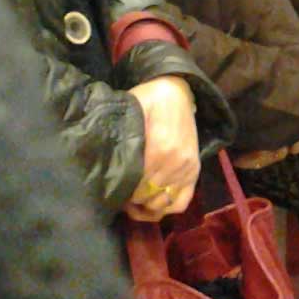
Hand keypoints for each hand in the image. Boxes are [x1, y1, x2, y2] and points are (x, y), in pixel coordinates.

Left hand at [122, 73, 198, 221]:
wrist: (177, 90)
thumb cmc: (148, 100)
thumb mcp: (130, 112)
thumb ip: (121, 138)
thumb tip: (103, 164)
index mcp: (160, 150)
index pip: (137, 187)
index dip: (122, 193)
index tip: (111, 190)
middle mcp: (176, 163)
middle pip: (148, 197)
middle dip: (131, 200)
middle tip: (118, 195)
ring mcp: (188, 169)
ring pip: (163, 204)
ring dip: (146, 206)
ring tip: (133, 201)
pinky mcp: (194, 171)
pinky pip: (182, 202)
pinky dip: (166, 208)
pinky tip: (152, 203)